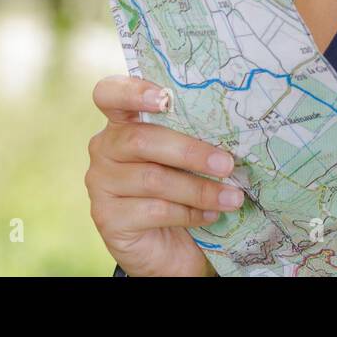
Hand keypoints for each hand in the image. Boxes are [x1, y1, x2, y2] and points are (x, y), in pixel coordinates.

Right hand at [85, 74, 244, 275]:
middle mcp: (105, 148)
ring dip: (199, 189)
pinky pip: (153, 210)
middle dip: (190, 152)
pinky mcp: (107, 218)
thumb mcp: (185, 158)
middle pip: (141, 140)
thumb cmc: (179, 188)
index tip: (165, 97)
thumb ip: (193, 137)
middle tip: (227, 164)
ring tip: (232, 197)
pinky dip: (188, 212)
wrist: (164, 246)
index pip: (110, 94)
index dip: (133, 91)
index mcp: (122, 122)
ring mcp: (101, 184)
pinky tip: (210, 215)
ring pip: (152, 179)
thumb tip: (236, 131)